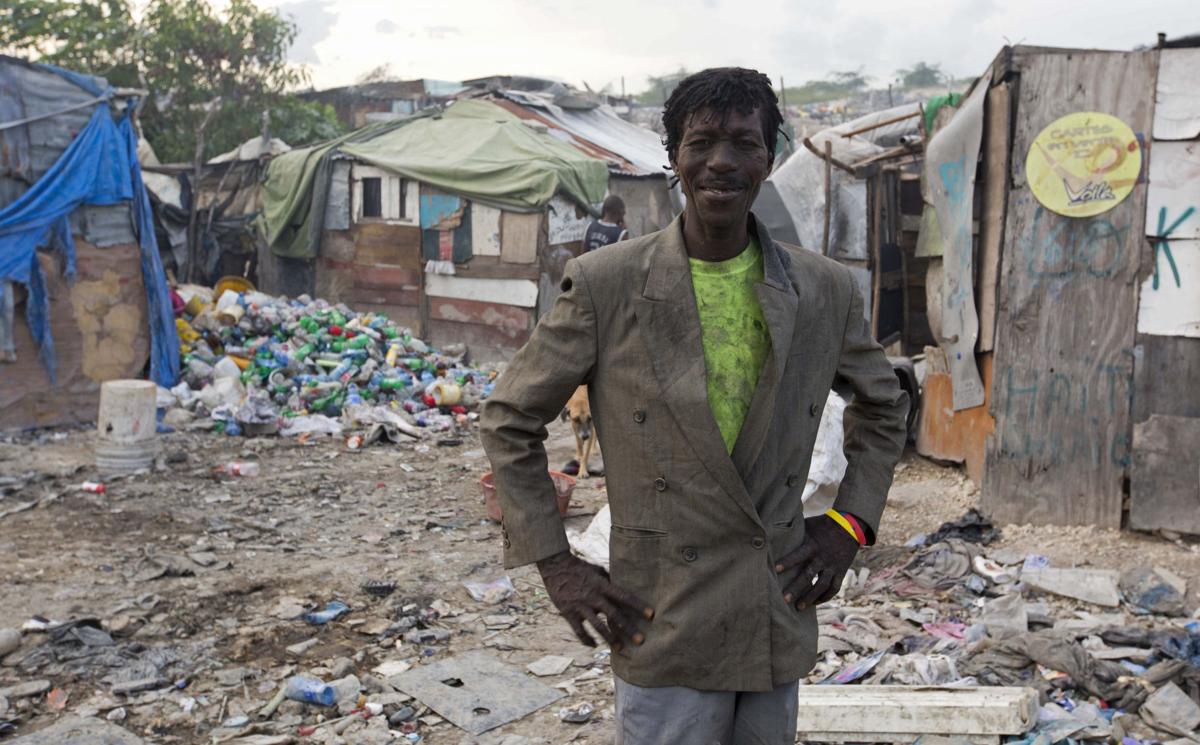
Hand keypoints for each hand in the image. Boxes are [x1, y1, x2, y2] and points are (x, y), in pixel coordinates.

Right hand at [536, 550, 654, 651]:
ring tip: (620, 648)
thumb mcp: (597, 570)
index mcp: (602, 585)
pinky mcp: (568, 613)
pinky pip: (579, 630)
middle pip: (613, 614)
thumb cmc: (580, 567)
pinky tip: (594, 645)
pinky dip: (586, 639)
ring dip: (610, 638)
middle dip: (628, 628)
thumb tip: (625, 586)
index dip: (637, 606)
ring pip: (597, 626)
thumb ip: (610, 580)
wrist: (555, 566)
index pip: (623, 596)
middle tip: (640, 640)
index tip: (651, 615)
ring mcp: (580, 606)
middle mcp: (593, 596)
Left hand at [774, 515, 859, 610]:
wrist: (849, 527)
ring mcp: (833, 566)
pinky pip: (834, 588)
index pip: (798, 555)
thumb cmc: (822, 525)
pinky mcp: (841, 572)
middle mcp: (823, 557)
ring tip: (799, 608)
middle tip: (785, 600)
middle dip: (797, 588)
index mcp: (813, 545)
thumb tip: (772, 531)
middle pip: (809, 575)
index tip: (775, 570)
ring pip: (822, 586)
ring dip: (810, 598)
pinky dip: (825, 597)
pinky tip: (815, 603)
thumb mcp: (808, 526)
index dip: (787, 562)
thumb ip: (794, 532)